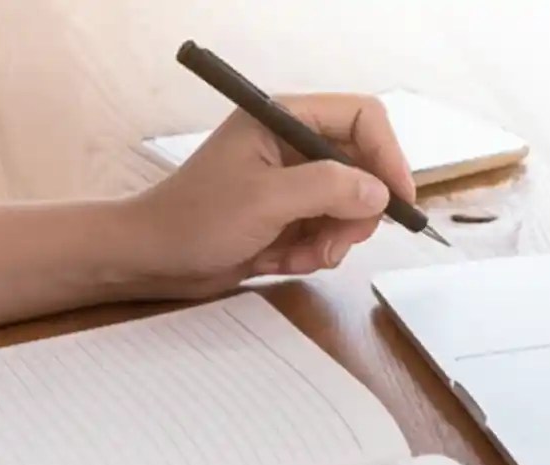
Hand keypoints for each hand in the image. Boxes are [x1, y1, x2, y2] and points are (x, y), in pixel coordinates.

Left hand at [121, 93, 415, 298]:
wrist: (151, 259)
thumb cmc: (193, 220)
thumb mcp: (266, 200)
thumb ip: (328, 189)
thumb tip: (380, 193)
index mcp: (283, 118)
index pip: (362, 118)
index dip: (388, 156)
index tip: (398, 200)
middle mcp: (293, 144)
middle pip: (364, 169)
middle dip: (355, 213)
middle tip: (336, 244)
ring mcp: (292, 180)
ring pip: (350, 207)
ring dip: (332, 240)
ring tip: (298, 256)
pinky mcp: (289, 213)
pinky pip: (329, 231)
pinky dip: (314, 252)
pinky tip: (280, 260)